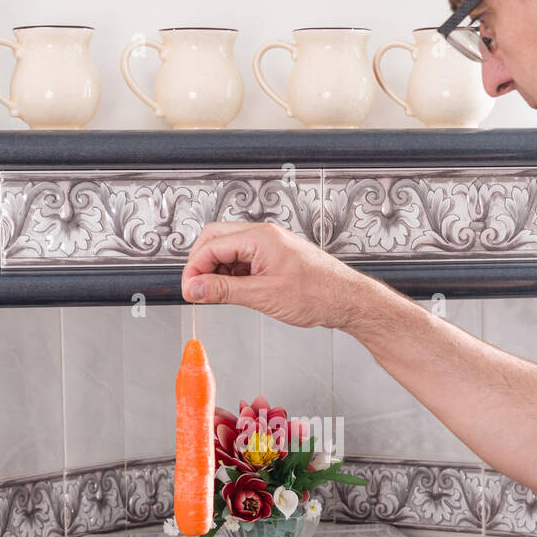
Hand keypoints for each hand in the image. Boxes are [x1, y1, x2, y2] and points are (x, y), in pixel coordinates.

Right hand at [181, 220, 363, 329]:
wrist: (348, 300)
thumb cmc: (319, 294)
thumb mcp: (264, 296)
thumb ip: (224, 291)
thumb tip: (195, 289)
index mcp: (261, 237)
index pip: (212, 245)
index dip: (194, 269)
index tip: (189, 291)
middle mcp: (264, 236)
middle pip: (215, 240)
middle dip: (201, 265)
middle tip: (196, 291)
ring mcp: (269, 246)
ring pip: (228, 250)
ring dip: (216, 271)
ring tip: (215, 296)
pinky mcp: (274, 258)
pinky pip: (243, 260)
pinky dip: (232, 275)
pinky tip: (232, 292)